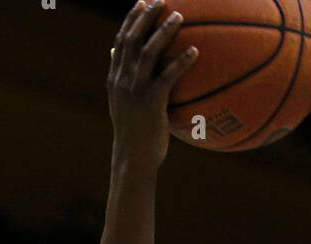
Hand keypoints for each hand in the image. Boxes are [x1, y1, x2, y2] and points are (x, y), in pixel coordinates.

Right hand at [108, 1, 197, 168]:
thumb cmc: (134, 136)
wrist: (133, 160)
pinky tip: (194, 51)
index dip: (131, 20)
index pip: (122, 41)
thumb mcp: (122, 106)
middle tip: (162, 0)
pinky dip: (180, 62)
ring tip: (180, 16)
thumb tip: (117, 58)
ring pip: (148, 53)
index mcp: (116, 79)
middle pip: (133, 40)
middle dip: (147, 16)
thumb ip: (122, 81)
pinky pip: (167, 77)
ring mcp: (134, 91)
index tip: (142, 2)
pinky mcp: (150, 104)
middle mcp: (122, 81)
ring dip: (164, 32)